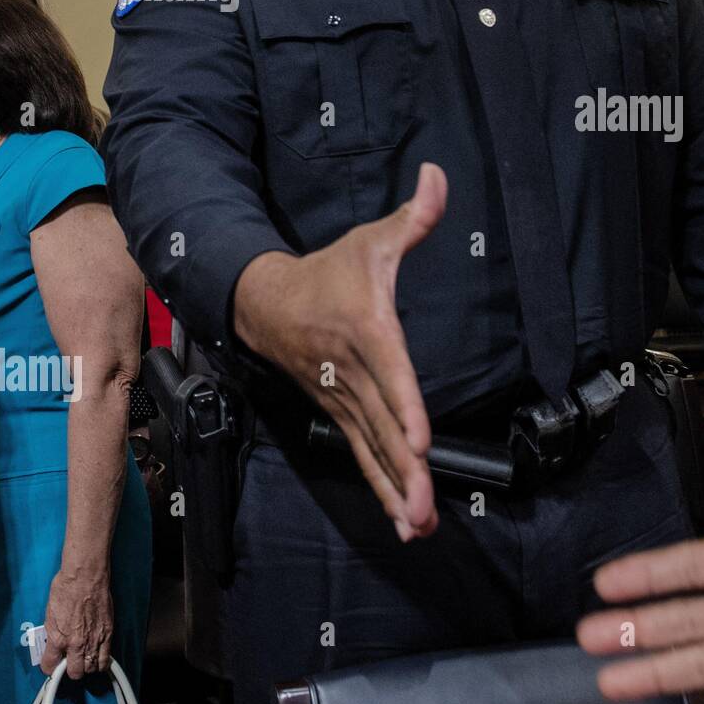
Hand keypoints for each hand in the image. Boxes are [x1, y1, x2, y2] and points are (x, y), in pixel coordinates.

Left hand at [41, 565, 112, 677]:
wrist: (85, 577)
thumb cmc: (66, 590)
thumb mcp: (49, 616)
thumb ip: (53, 635)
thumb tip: (54, 645)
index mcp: (58, 639)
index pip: (50, 667)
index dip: (50, 668)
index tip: (52, 665)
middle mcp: (76, 643)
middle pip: (76, 673)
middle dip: (72, 671)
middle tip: (70, 663)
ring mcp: (94, 639)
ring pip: (93, 668)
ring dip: (88, 666)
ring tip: (85, 660)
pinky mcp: (109, 632)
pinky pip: (107, 656)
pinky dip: (102, 660)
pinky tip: (98, 656)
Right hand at [234, 161, 446, 540]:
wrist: (263, 302)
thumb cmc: (328, 271)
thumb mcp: (371, 239)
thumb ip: (413, 216)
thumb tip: (439, 175)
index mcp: (367, 331)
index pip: (390, 372)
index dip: (404, 407)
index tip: (419, 440)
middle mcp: (354, 374)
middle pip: (381, 426)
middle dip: (403, 470)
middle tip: (424, 510)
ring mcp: (343, 400)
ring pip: (371, 450)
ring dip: (394, 490)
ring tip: (418, 527)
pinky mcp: (340, 415)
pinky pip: (362, 456)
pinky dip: (382, 488)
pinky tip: (405, 521)